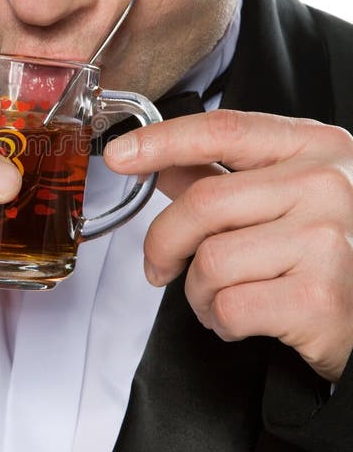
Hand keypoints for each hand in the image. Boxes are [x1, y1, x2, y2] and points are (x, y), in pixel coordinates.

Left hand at [105, 110, 352, 382]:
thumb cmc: (334, 252)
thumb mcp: (291, 197)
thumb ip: (225, 177)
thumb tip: (161, 164)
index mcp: (316, 148)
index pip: (224, 130)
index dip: (162, 140)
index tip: (119, 155)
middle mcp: (326, 186)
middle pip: (203, 202)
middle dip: (164, 242)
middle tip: (160, 266)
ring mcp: (326, 241)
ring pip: (209, 260)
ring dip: (198, 291)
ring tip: (224, 297)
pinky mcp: (319, 299)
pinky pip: (228, 305)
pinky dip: (221, 321)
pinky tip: (246, 320)